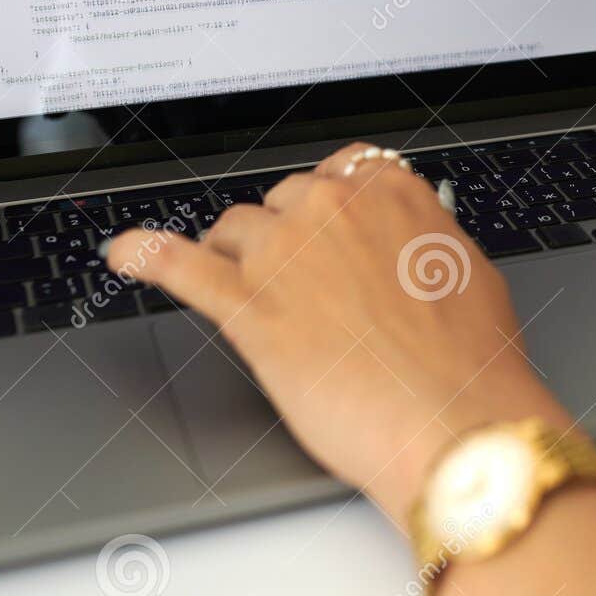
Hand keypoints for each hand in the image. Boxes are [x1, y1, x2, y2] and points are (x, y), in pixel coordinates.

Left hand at [105, 143, 572, 524]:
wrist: (456, 424)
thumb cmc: (469, 364)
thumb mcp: (465, 274)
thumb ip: (424, 242)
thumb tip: (411, 241)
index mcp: (393, 193)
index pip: (339, 172)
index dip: (327, 206)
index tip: (324, 223)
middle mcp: (333, 209)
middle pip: (283, 202)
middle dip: (286, 237)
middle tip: (302, 283)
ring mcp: (285, 255)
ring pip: (234, 231)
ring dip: (235, 257)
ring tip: (244, 288)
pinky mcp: (249, 308)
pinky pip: (180, 267)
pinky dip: (146, 256)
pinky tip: (126, 253)